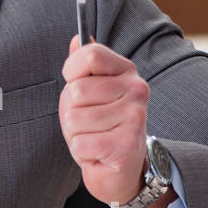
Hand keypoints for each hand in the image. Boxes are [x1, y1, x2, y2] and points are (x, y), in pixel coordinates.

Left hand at [58, 34, 150, 205]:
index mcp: (127, 71)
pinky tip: (98, 152)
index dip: (71, 71)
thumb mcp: (90, 90)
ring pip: (74, 119)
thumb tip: (77, 39)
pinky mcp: (126, 145)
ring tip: (94, 136)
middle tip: (88, 121)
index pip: (90, 55)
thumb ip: (84, 65)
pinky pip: (80, 143)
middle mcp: (136, 90)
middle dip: (71, 110)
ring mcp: (134, 118)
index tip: (76, 84)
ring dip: (76, 133)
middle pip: (76, 91)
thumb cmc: (100, 124)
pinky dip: (81, 151)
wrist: (120, 168)